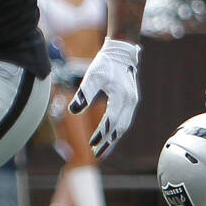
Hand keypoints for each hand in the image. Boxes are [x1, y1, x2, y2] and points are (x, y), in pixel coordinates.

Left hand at [68, 38, 140, 157]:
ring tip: (103, 148)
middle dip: (109, 142)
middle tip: (97, 153)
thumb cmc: (105, 63)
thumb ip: (84, 93)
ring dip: (114, 138)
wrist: (121, 52)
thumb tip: (73, 111)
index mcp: (121, 96)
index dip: (101, 133)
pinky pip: (125, 119)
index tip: (91, 143)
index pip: (111, 121)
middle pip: (120, 128)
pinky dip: (117, 130)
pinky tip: (109, 135)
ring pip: (125, 125)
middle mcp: (130, 101)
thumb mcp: (92, 76)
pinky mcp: (132, 100)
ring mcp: (133, 101)